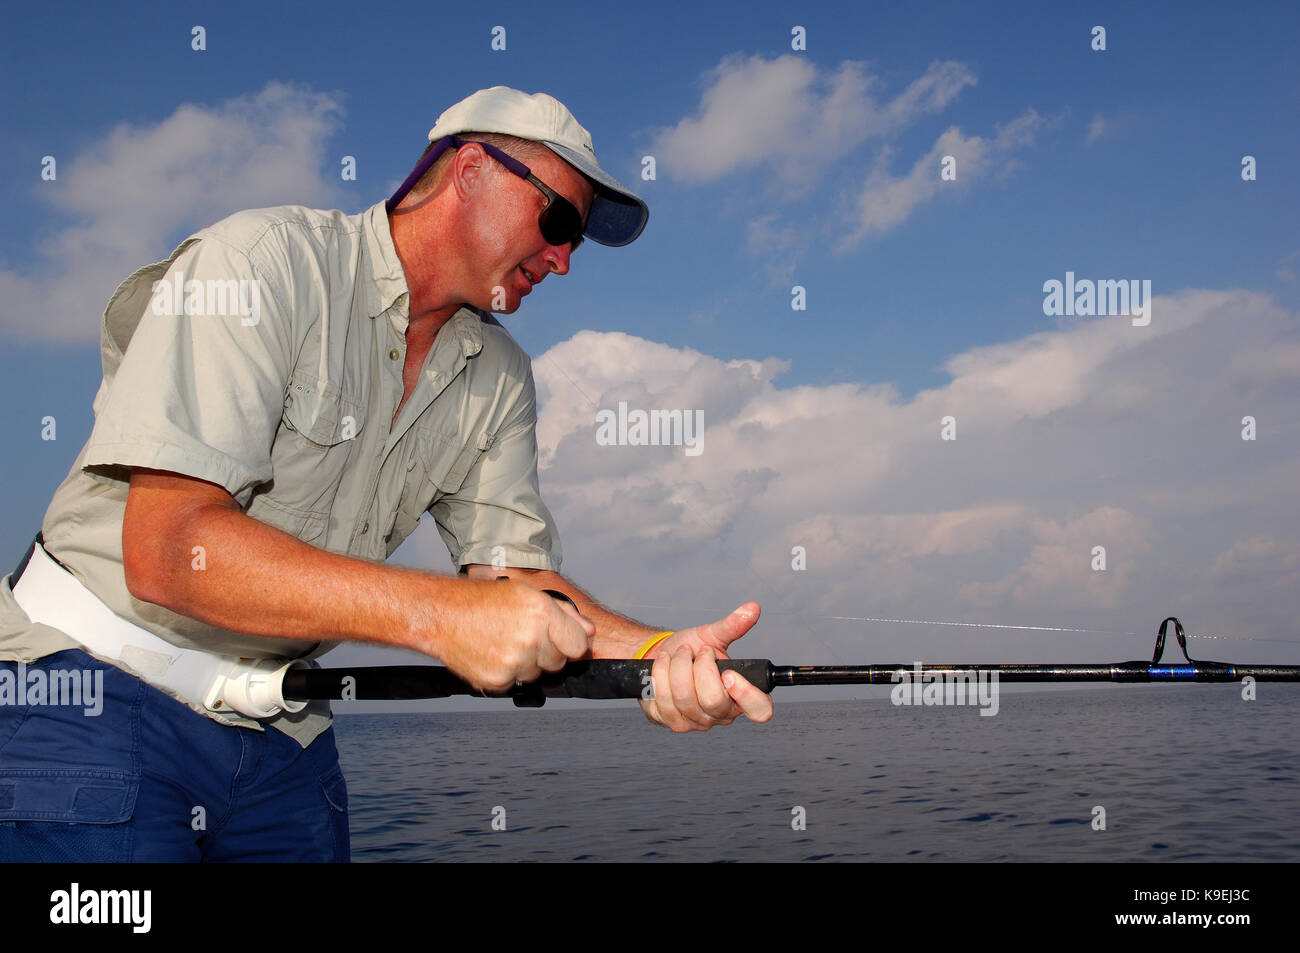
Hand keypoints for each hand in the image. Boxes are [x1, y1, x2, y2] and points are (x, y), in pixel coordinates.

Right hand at [424, 580, 594, 692]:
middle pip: (558, 662)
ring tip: (504, 642)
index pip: (579, 645)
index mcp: (542, 613)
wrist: (443, 615)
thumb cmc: (484, 600)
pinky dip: (507, 674)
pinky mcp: (498, 680)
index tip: (563, 642)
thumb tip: (590, 630)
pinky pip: (515, 684)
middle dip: (546, 652)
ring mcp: (514, 662)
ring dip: (526, 664)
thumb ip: (564, 613)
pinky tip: (493, 654)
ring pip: (537, 675)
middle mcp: (531, 638)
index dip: (572, 644)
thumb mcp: (527, 594)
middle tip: (523, 636)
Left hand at [639, 602, 773, 731]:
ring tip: (677, 655)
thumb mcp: (712, 636)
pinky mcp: (670, 721)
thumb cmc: (691, 650)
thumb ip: (734, 625)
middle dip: (699, 667)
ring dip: (677, 666)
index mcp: (740, 695)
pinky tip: (663, 665)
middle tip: (695, 653)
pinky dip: (660, 674)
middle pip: (713, 701)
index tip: (728, 673)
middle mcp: (720, 714)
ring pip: (685, 698)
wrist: (661, 656)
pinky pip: (663, 700)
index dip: (746, 694)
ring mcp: (695, 721)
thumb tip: (752, 609)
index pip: (759, 710)